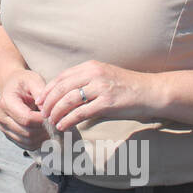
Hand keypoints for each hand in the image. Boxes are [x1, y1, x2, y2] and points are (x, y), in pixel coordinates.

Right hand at [0, 69, 50, 150]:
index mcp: (6, 102)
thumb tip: (47, 109)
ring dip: (43, 138)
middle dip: (44, 130)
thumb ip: (41, 92)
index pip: (26, 118)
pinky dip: (38, 142)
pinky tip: (44, 132)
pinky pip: (26, 145)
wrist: (11, 86)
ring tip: (51, 128)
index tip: (54, 115)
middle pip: (27, 132)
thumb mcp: (33, 80)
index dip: (42, 120)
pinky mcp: (9, 135)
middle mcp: (2, 117)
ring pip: (27, 141)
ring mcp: (4, 128)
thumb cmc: (23, 82)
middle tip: (56, 123)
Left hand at [36, 60, 159, 131]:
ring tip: (50, 121)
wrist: (152, 92)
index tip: (40, 100)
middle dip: (48, 102)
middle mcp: (94, 74)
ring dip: (56, 112)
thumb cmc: (127, 86)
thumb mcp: (105, 76)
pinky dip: (68, 120)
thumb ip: (86, 81)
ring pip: (69, 101)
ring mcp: (101, 88)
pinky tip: (62, 126)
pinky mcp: (107, 103)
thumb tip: (66, 94)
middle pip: (62, 88)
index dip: (48, 89)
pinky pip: (81, 113)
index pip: (62, 77)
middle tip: (42, 113)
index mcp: (91, 67)